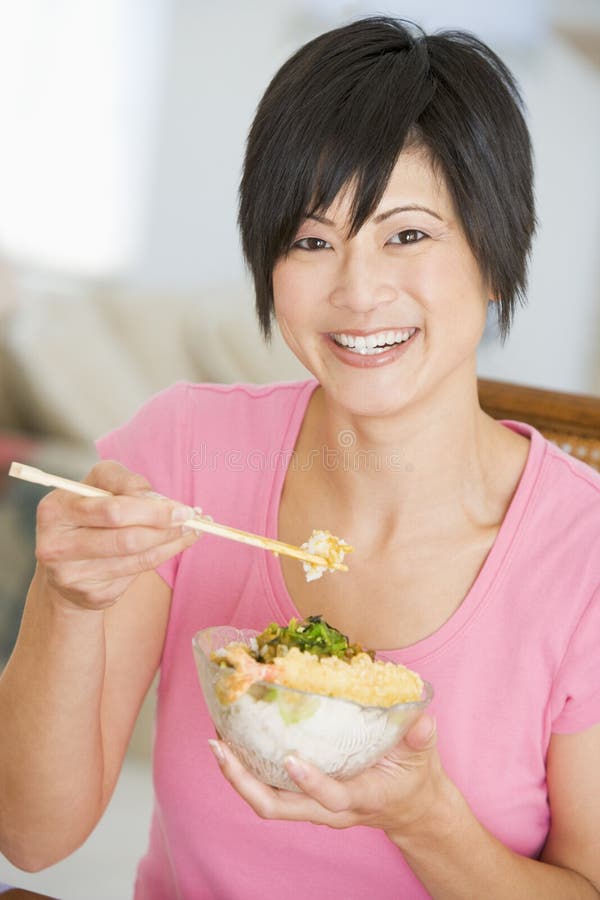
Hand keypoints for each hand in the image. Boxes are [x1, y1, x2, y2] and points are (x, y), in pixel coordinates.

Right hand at [35, 460, 200, 610]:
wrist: (65, 567)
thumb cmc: (88, 516)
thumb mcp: (98, 488)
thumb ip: (126, 484)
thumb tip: (163, 501)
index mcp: (55, 510)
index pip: (112, 509)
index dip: (152, 509)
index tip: (180, 507)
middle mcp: (56, 544)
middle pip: (126, 537)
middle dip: (164, 526)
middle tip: (189, 519)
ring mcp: (71, 574)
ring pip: (136, 557)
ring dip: (169, 542)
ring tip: (189, 530)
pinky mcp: (89, 594)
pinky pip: (135, 573)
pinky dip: (160, 557)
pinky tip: (172, 546)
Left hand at [209, 713, 445, 838]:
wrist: (412, 807)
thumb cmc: (414, 777)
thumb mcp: (424, 756)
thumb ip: (421, 738)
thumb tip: (421, 719)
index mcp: (360, 798)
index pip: (332, 797)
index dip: (311, 783)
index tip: (291, 759)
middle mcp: (329, 808)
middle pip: (277, 808)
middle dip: (244, 783)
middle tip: (220, 748)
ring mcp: (313, 804)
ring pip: (266, 800)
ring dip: (237, 774)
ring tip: (216, 741)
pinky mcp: (304, 795)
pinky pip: (269, 787)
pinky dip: (247, 767)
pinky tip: (233, 738)